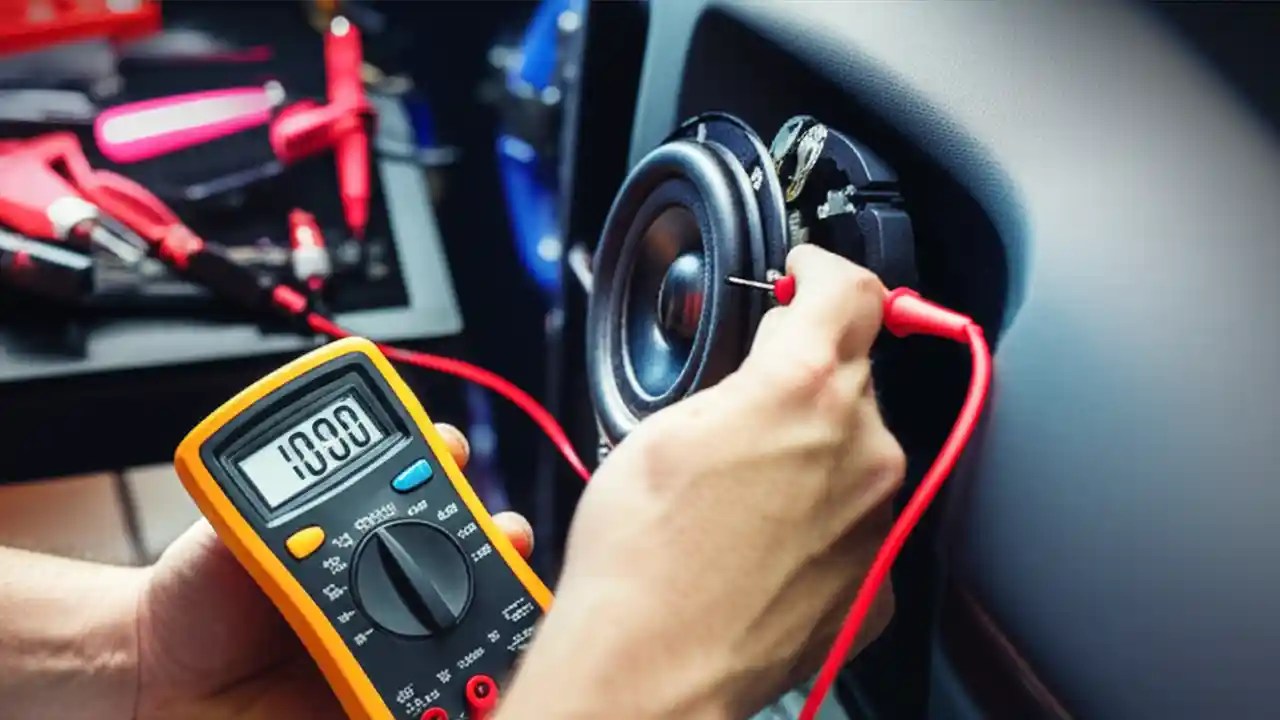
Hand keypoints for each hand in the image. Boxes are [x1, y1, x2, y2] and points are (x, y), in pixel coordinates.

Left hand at [134, 423, 533, 719]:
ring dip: (489, 602)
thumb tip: (317, 492)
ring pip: (459, 613)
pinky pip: (424, 684)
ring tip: (496, 598)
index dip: (442, 458)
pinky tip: (467, 669)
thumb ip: (276, 510)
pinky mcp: (377, 686)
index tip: (448, 449)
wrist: (160, 677)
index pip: (414, 480)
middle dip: (492, 532)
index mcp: (351, 524)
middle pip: (458, 546)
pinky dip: (451, 680)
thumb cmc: (194, 595)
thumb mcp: (232, 531)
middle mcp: (380, 572)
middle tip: (498, 530)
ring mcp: (386, 631)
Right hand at [499, 245, 904, 719]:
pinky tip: (764, 538)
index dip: (823, 269)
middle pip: (853, 372)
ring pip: (857, 448)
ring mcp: (876, 518)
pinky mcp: (876, 578)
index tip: (807, 276)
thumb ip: (739, 375)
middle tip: (749, 400)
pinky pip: (857, 519)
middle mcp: (860, 448)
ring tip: (743, 488)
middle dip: (807, 372)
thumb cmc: (640, 557)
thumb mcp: (664, 426)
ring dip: (814, 447)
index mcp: (803, 389)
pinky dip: (821, 516)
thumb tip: (764, 360)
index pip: (852, 287)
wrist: (653, 665)